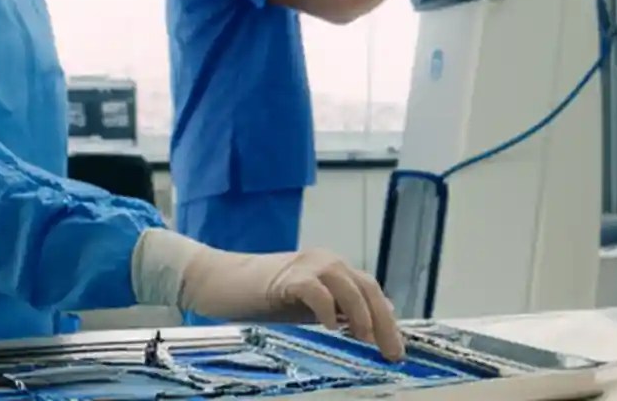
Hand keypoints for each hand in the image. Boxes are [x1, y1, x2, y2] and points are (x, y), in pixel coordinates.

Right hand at [184, 247, 404, 359]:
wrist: (220, 280)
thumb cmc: (262, 299)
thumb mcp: (306, 308)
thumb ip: (335, 312)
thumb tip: (368, 331)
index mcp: (333, 270)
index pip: (371, 292)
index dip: (387, 319)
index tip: (396, 349)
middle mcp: (326, 262)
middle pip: (367, 287)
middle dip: (383, 321)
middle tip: (391, 352)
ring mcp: (307, 266)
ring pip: (348, 285)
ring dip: (362, 314)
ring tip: (366, 340)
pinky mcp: (286, 276)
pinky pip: (314, 289)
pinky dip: (326, 307)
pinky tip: (330, 327)